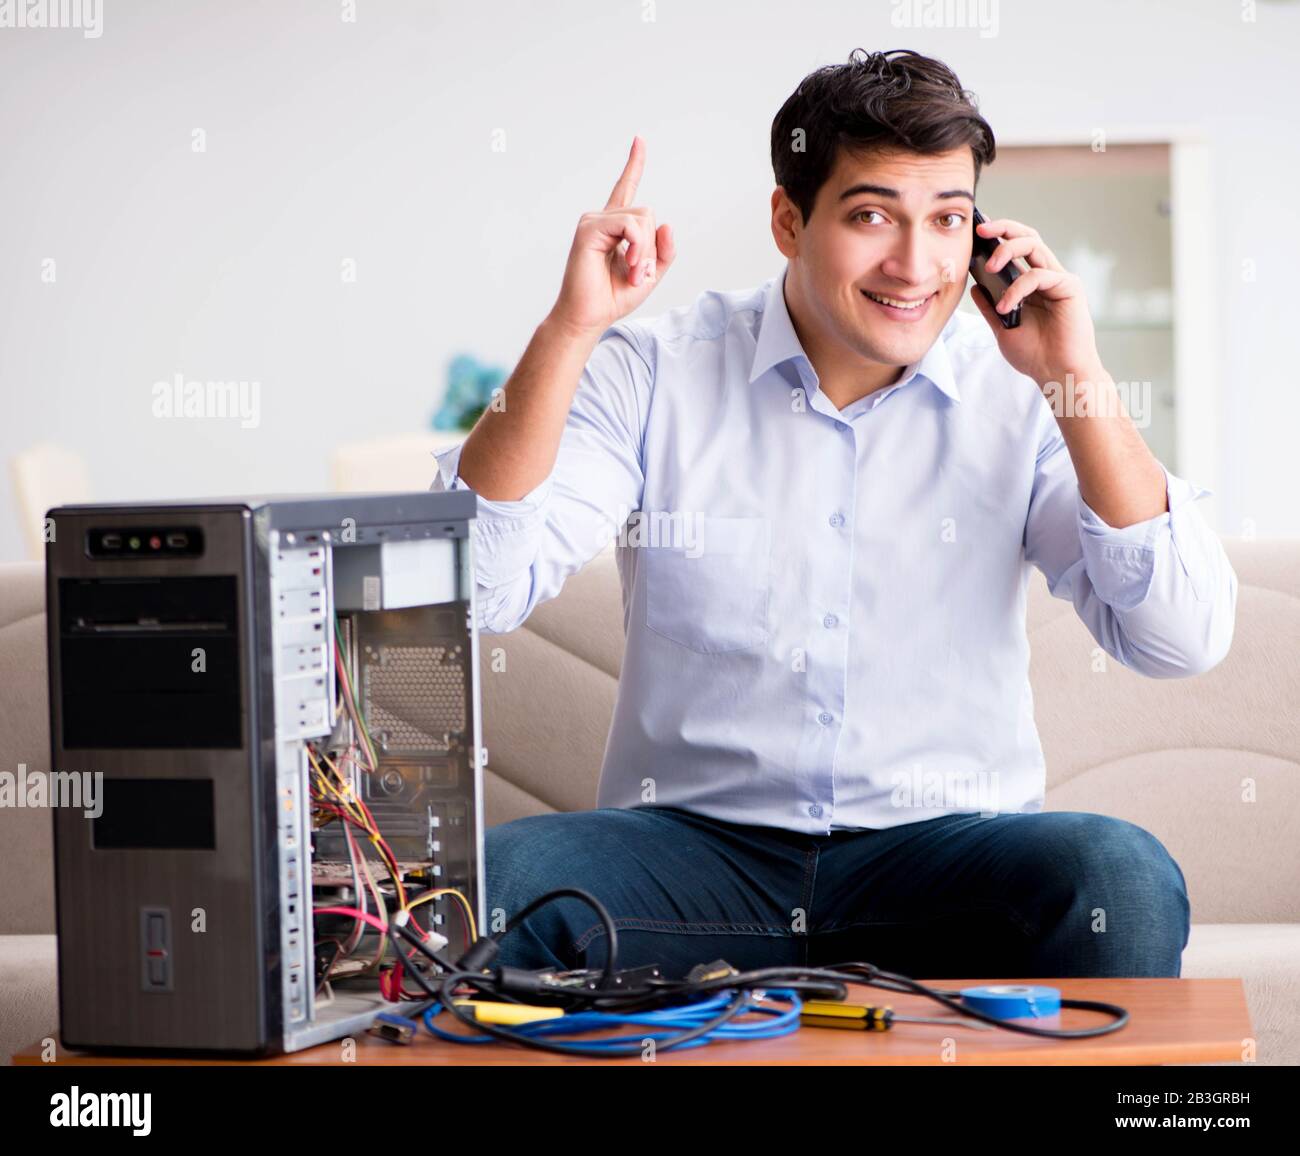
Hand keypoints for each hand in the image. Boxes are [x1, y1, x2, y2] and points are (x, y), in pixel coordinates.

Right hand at [549, 136, 675, 339]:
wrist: (588, 317)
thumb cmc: (612, 297)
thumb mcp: (648, 275)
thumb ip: (663, 251)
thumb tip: (666, 224)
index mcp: (615, 227)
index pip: (625, 189)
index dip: (634, 165)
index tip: (639, 140)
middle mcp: (602, 219)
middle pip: (647, 213)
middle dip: (651, 247)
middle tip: (637, 273)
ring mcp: (593, 222)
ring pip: (642, 218)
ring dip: (644, 251)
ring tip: (631, 273)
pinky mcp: (589, 229)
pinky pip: (629, 226)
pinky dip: (637, 247)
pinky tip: (627, 264)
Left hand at [968, 217, 1103, 387]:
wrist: (1056, 374)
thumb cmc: (1035, 355)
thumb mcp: (1003, 328)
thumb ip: (990, 307)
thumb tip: (975, 286)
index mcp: (1032, 283)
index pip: (1017, 249)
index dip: (999, 236)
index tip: (976, 231)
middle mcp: (1047, 276)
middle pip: (1028, 237)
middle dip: (1003, 228)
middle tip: (980, 230)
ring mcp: (1059, 279)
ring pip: (1034, 246)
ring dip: (1007, 250)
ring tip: (988, 268)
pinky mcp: (1069, 287)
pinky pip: (1038, 276)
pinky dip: (1018, 288)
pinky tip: (1007, 307)